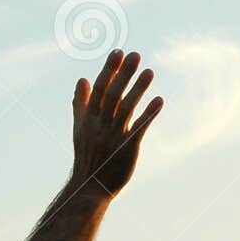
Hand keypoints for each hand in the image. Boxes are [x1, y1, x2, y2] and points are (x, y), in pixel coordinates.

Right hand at [69, 49, 161, 196]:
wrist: (90, 188)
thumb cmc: (88, 157)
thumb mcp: (80, 129)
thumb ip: (81, 104)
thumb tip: (82, 80)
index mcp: (88, 120)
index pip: (98, 91)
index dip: (109, 71)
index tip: (118, 52)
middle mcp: (100, 126)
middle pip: (112, 96)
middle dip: (123, 75)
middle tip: (135, 55)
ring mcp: (113, 137)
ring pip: (125, 109)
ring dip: (137, 90)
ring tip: (149, 71)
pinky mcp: (127, 148)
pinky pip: (138, 128)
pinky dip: (148, 114)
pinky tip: (159, 100)